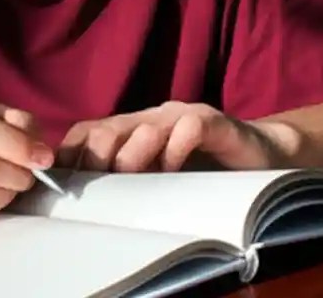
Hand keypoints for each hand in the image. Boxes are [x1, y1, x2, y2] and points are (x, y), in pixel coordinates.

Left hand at [56, 101, 298, 172]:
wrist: (260, 154)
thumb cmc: (203, 172)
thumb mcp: (156, 178)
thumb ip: (126, 182)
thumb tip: (85, 207)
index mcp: (130, 129)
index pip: (86, 133)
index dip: (71, 156)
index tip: (62, 186)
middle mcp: (150, 117)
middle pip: (107, 130)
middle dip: (96, 160)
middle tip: (100, 190)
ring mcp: (180, 115)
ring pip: (143, 129)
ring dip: (132, 157)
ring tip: (132, 182)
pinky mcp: (212, 121)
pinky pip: (188, 129)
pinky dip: (176, 150)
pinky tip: (174, 170)